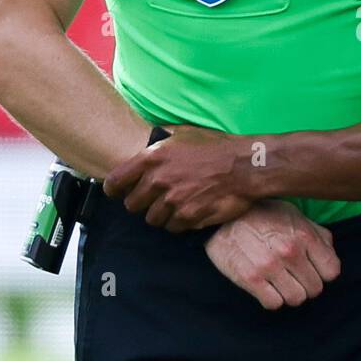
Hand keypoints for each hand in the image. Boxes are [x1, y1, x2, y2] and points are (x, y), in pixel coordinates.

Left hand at [104, 125, 256, 230]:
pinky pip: (173, 227)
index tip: (119, 192)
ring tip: (176, 204)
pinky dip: (179, 222)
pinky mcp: (187, 217)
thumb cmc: (217, 146)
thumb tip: (147, 143)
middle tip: (156, 197)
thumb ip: (160, 142)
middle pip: (132, 205)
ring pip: (152, 219)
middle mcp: (158, 180)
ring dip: (162, 214)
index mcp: (152, 158)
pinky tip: (190, 210)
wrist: (245, 166)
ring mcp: (172, 201)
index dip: (115, 189)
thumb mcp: (184, 133)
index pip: (115, 182)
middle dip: (142, 202)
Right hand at [205, 202, 340, 308]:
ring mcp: (270, 266)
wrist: (224, 217)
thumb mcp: (295, 216)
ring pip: (296, 299)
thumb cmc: (263, 216)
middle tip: (294, 276)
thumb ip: (318, 235)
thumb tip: (330, 254)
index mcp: (304, 235)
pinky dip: (272, 299)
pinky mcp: (250, 278)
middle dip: (306, 284)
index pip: (332, 272)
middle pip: (315, 289)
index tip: (312, 268)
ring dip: (289, 293)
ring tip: (280, 282)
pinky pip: (274, 304)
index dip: (323, 272)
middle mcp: (289, 252)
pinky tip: (266, 287)